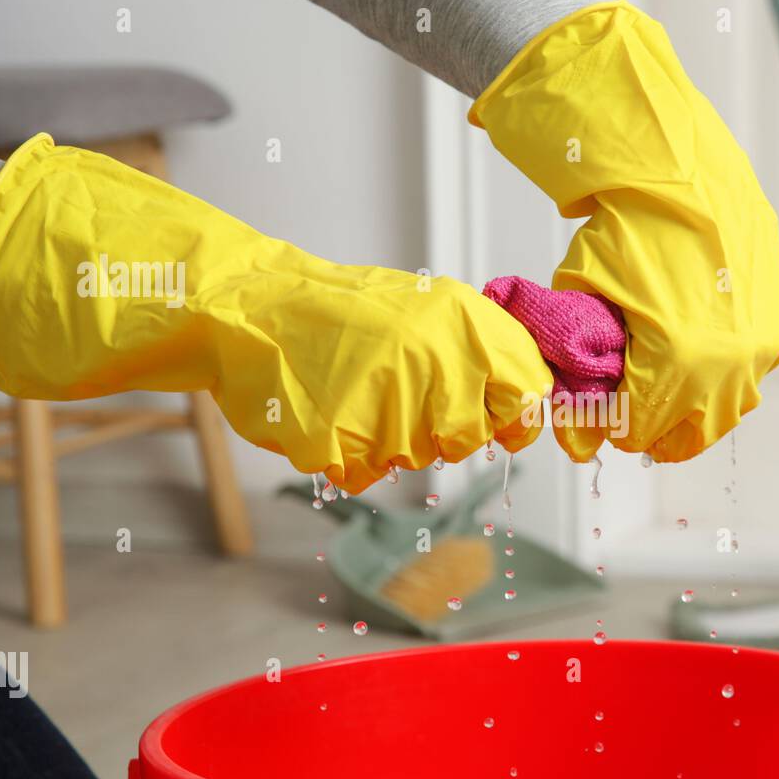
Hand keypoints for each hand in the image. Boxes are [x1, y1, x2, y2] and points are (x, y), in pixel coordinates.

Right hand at [0, 133, 551, 492]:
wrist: (249, 305)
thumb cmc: (342, 316)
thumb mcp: (426, 312)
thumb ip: (481, 357)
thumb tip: (529, 414)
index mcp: (462, 323)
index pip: (525, 392)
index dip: (514, 416)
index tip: (499, 422)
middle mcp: (433, 360)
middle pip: (466, 438)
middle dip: (436, 429)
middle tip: (394, 391)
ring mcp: (385, 402)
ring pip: (412, 458)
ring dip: (385, 439)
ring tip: (351, 391)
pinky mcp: (338, 439)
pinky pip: (362, 472)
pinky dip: (345, 454)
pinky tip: (327, 412)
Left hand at [469, 0, 778, 462]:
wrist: (679, 169)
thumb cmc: (624, 229)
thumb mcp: (582, 300)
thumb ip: (580, 366)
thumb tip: (576, 417)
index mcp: (678, 360)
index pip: (641, 431)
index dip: (615, 424)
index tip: (604, 411)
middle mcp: (730, 361)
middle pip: (690, 436)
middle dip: (655, 427)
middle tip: (634, 410)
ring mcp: (764, 345)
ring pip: (728, 410)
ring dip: (695, 408)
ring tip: (667, 390)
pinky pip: (755, 371)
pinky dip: (728, 371)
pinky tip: (702, 351)